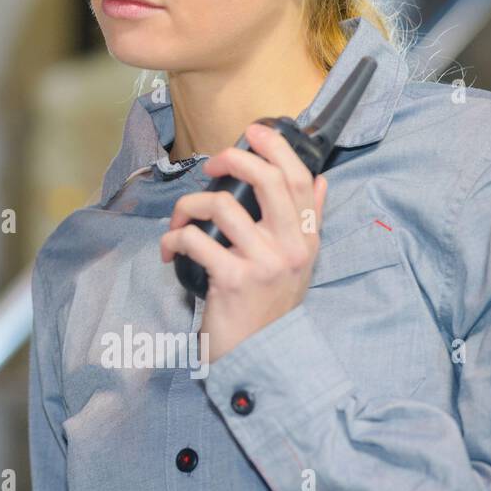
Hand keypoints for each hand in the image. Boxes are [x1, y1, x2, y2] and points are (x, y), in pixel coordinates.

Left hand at [159, 122, 328, 361]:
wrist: (257, 358)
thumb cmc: (268, 306)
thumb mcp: (298, 264)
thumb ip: (308, 222)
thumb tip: (320, 181)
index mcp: (305, 239)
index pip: (300, 180)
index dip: (276, 148)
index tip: (254, 132)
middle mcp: (291, 249)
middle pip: (268, 182)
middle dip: (234, 161)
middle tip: (211, 166)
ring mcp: (264, 264)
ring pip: (221, 206)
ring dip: (189, 206)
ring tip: (180, 222)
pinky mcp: (233, 280)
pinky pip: (196, 240)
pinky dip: (174, 239)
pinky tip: (170, 250)